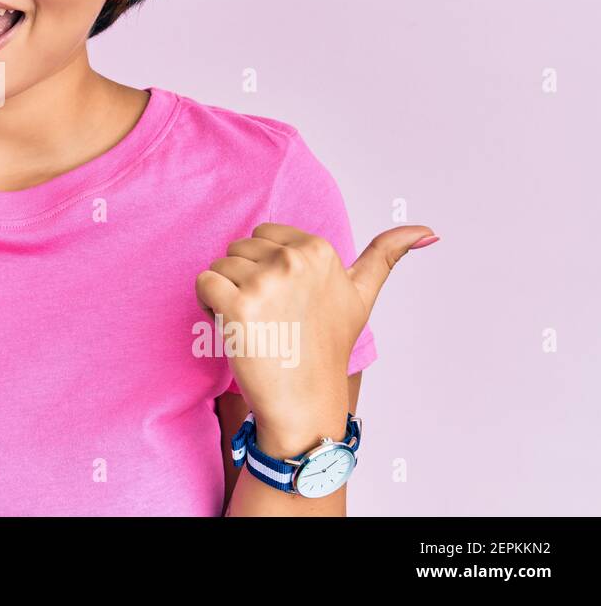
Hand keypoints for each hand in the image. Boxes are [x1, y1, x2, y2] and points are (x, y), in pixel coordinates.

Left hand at [196, 223, 436, 444]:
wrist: (304, 400)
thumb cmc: (327, 347)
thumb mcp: (362, 295)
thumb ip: (387, 255)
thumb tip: (428, 231)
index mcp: (319, 249)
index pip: (264, 236)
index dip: (265, 268)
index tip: (285, 300)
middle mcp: (294, 260)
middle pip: (238, 249)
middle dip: (244, 279)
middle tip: (269, 316)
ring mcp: (266, 282)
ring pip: (219, 266)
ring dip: (225, 294)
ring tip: (254, 324)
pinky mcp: (238, 304)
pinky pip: (203, 283)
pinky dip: (207, 305)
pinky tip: (231, 327)